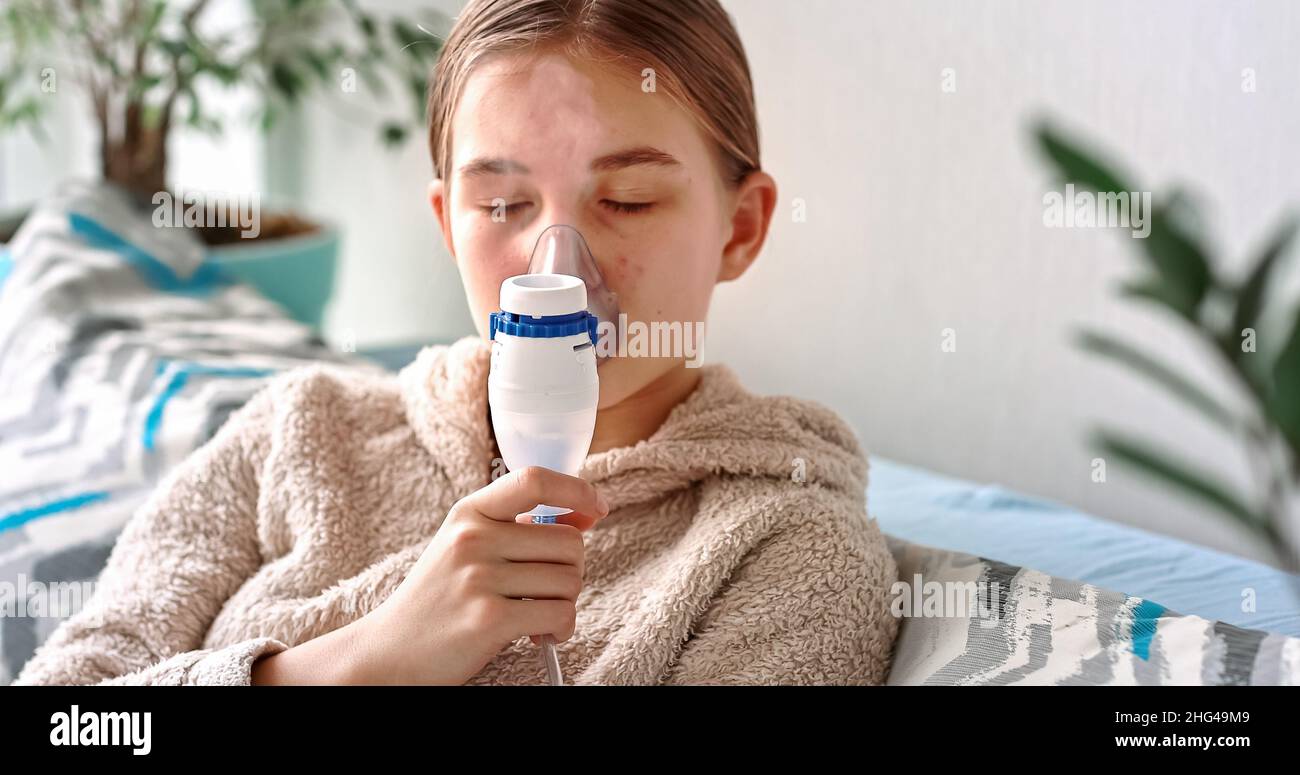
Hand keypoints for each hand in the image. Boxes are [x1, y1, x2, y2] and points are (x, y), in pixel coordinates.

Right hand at [347, 466, 608, 683]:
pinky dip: (560, 628)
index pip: (534, 480)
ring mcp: (479, 578)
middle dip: (571, 569)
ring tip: (536, 613)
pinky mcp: (489, 618)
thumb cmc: (438, 599)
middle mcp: (473, 538)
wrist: (390, 652)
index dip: (577, 490)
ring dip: (565, 602)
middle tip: (545, 589)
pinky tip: (538, 633)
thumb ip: (516, 528)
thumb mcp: (464, 546)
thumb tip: (585, 514)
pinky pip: (560, 613)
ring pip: (570, 579)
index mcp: (468, 513)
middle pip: (569, 541)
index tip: (596, 509)